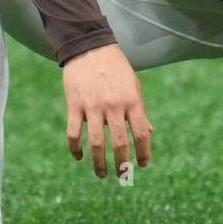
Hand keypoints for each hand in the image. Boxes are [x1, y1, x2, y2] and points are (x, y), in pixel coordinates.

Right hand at [62, 43, 152, 178]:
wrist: (90, 48)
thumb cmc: (116, 69)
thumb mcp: (134, 86)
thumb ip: (140, 110)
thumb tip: (149, 132)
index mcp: (132, 101)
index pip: (141, 133)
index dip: (143, 152)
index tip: (142, 165)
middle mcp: (114, 106)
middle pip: (119, 143)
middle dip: (122, 164)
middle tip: (122, 176)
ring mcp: (93, 106)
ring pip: (96, 143)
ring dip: (99, 163)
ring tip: (102, 174)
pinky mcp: (74, 105)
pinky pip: (73, 133)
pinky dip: (75, 149)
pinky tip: (79, 157)